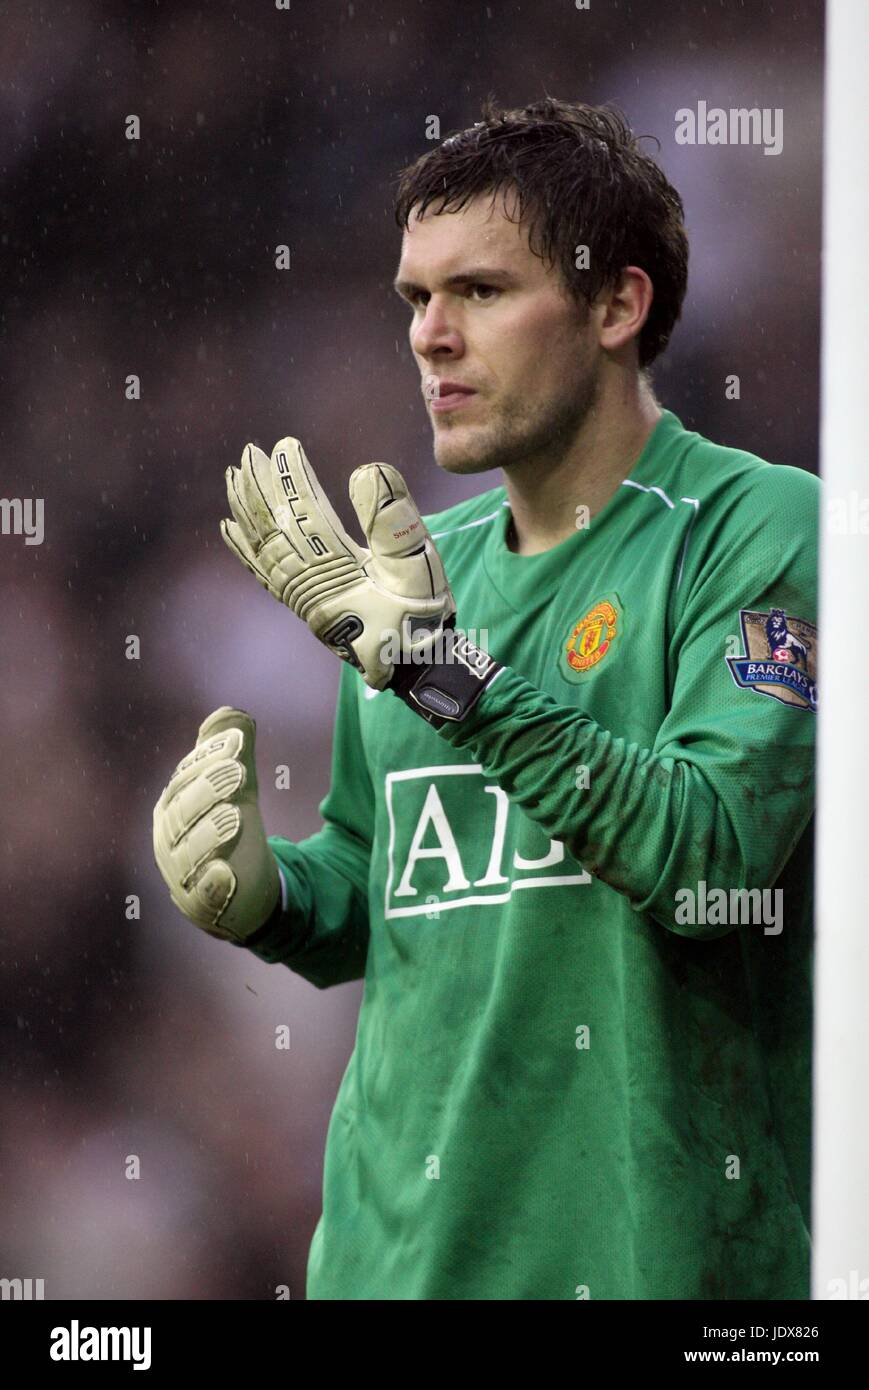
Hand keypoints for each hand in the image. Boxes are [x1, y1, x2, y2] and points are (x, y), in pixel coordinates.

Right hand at [152, 707, 279, 942]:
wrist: (240, 891)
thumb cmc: (231, 832)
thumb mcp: (238, 789)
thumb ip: (233, 753)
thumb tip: (232, 712)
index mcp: (173, 806)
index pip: (186, 779)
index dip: (210, 759)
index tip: (238, 743)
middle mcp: (170, 839)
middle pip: (183, 812)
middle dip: (209, 789)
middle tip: (239, 771)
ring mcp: (184, 874)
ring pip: (189, 853)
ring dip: (210, 833)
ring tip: (237, 815)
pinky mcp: (203, 905)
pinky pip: (202, 896)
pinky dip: (211, 884)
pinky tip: (225, 872)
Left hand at [220, 437, 455, 689]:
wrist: (415, 669)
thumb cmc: (422, 617)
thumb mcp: (419, 565)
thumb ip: (394, 519)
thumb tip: (364, 471)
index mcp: (340, 572)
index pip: (306, 516)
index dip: (293, 478)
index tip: (284, 444)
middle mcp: (311, 586)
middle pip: (276, 530)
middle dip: (260, 488)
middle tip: (249, 452)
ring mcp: (302, 598)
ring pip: (264, 548)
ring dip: (247, 511)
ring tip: (234, 476)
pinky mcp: (303, 606)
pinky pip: (263, 575)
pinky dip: (244, 549)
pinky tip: (230, 527)